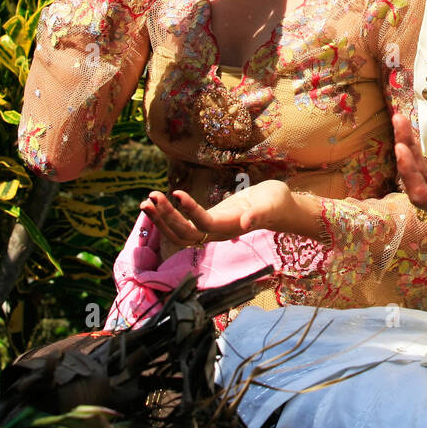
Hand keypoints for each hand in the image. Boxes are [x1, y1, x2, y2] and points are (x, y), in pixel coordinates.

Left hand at [140, 180, 292, 249]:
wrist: (280, 209)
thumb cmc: (277, 203)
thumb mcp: (271, 204)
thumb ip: (259, 214)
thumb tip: (246, 223)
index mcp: (231, 227)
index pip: (204, 224)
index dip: (189, 212)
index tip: (175, 193)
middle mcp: (217, 232)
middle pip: (185, 234)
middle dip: (166, 218)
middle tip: (151, 197)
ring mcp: (211, 229)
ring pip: (179, 233)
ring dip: (161, 219)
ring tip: (147, 201)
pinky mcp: (208, 221)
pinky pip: (182, 225)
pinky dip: (166, 217)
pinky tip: (156, 204)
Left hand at [392, 111, 426, 243]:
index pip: (424, 197)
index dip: (409, 171)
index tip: (401, 143)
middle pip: (418, 187)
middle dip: (405, 154)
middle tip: (399, 120)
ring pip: (423, 183)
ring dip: (411, 155)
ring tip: (402, 125)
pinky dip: (422, 161)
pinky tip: (416, 146)